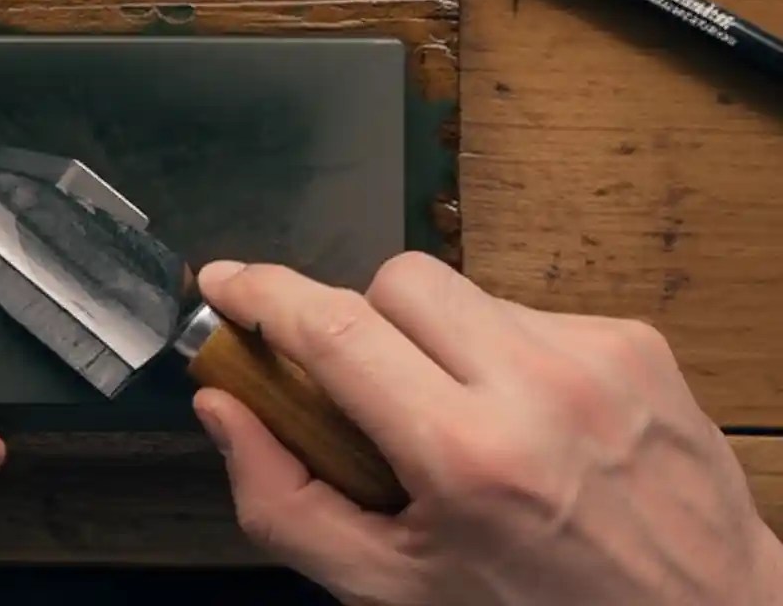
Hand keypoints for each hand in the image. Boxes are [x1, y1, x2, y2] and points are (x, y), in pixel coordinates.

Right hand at [192, 253, 782, 605]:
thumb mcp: (390, 587)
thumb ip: (283, 501)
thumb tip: (223, 409)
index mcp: (466, 457)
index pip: (336, 331)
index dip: (264, 294)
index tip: (225, 283)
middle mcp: (537, 388)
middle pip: (396, 281)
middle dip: (358, 320)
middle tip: (365, 388)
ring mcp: (594, 355)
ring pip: (460, 290)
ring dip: (431, 338)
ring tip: (455, 412)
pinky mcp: (632, 341)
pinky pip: (521, 311)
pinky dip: (496, 351)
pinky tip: (520, 416)